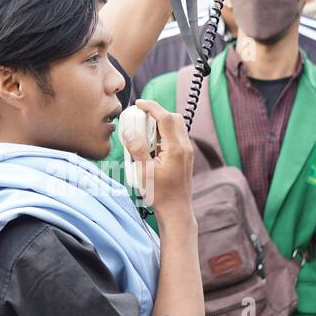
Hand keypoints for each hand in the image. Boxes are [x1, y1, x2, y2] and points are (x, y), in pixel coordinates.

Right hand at [121, 98, 193, 221]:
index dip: (151, 107)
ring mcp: (187, 153)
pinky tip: (151, 148)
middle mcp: (184, 148)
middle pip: (174, 119)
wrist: (176, 211)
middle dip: (157, 114)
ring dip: (160, 126)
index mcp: (176, 148)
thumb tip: (129, 131)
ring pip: (175, 128)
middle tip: (141, 119)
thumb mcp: (144, 172)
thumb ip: (137, 149)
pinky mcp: (185, 159)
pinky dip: (163, 136)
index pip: (165, 117)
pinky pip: (175, 139)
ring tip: (144, 136)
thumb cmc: (160, 195)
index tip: (139, 104)